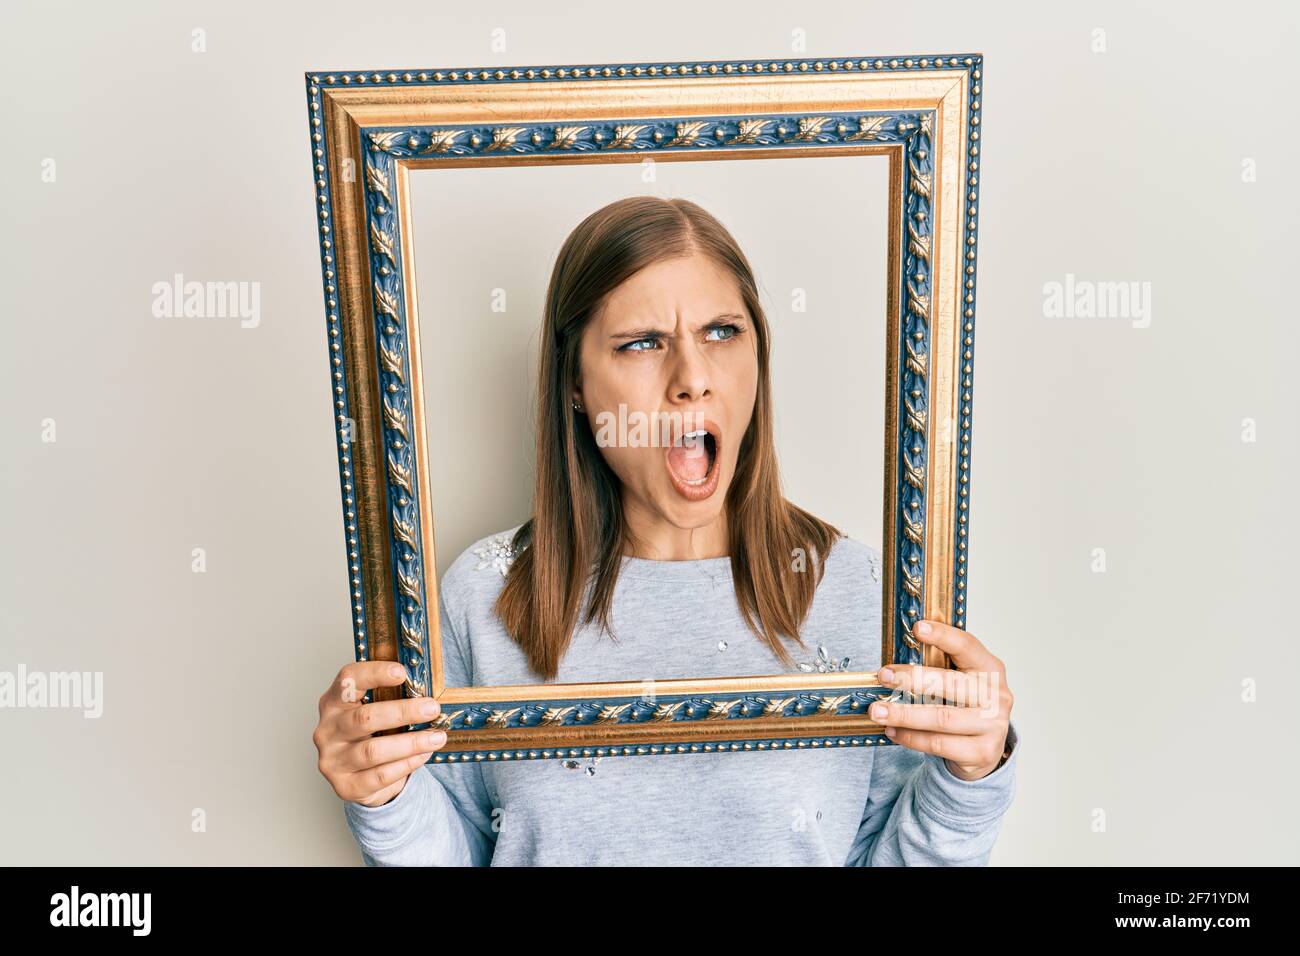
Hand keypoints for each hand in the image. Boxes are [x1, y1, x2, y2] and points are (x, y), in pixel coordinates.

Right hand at [313, 661, 447, 806]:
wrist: (362, 778)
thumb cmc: (373, 735)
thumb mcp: (376, 710)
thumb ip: (391, 697)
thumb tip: (427, 691)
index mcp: (333, 702)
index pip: (348, 680)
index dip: (374, 673)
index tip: (402, 673)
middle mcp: (327, 730)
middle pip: (364, 718)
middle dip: (403, 712)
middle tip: (432, 708)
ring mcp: (332, 760)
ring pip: (373, 751)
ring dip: (411, 743)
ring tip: (437, 737)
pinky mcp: (345, 786)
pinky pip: (380, 775)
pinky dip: (407, 764)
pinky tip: (423, 754)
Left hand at [870, 619, 1012, 780]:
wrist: (983, 751)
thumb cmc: (964, 707)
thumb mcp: (959, 682)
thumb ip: (938, 668)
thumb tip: (894, 662)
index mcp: (990, 669)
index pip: (967, 646)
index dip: (943, 636)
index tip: (917, 628)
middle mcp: (996, 696)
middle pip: (951, 683)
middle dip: (912, 679)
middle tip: (883, 676)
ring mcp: (993, 726)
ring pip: (942, 718)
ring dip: (904, 714)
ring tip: (877, 710)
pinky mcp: (982, 752)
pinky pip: (939, 744)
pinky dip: (911, 737)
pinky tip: (892, 731)